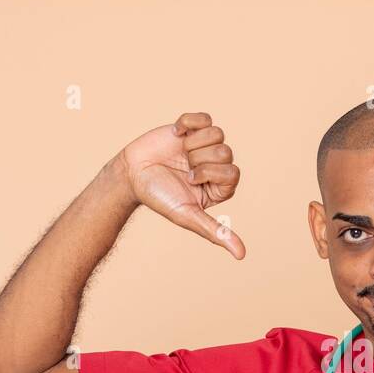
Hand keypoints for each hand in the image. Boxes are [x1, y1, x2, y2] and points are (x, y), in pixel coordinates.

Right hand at [118, 111, 245, 258]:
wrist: (131, 174)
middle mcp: (217, 166)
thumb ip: (216, 232)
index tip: (190, 179)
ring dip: (193, 143)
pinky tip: (176, 133)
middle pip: (225, 151)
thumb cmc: (159, 197)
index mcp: (221, 186)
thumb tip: (242, 255)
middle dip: (199, 159)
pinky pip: (204, 117)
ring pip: (217, 133)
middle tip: (184, 167)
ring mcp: (205, 145)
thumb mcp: (188, 216)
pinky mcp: (192, 127)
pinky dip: (188, 123)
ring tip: (180, 152)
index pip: (232, 171)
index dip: (208, 173)